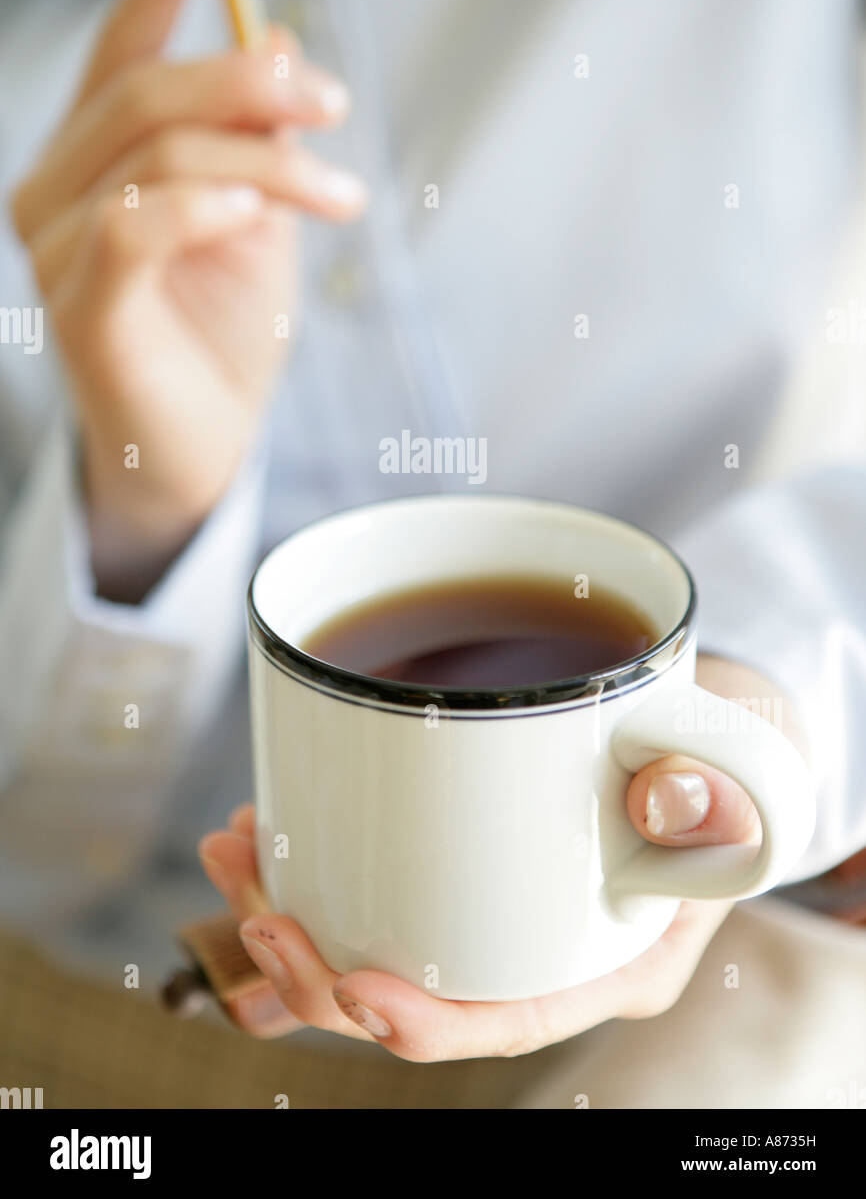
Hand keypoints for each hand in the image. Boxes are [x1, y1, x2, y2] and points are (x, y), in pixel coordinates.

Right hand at [10, 0, 366, 599]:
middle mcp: (59, 193)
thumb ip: (256, 138)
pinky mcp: (83, 310)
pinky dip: (203, 206)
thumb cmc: (226, 335)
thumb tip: (278, 40)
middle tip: (335, 105)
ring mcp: (60, 251)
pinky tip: (256, 214)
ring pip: (158, 156)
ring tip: (339, 194)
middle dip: (251, 85)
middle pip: (145, 95)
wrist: (206, 448)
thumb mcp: (258, 217)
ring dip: (265, 161)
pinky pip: (135, 227)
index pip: (120, 55)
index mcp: (97, 162)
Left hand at [200, 656, 792, 1057]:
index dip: (427, 1024)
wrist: (713, 744)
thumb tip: (663, 800)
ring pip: (377, 948)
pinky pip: (374, 900)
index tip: (356, 990)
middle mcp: (536, 954)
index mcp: (606, 962)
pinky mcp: (462, 872)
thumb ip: (716, 797)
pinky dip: (311, 878)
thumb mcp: (742, 778)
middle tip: (260, 911)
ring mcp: (494, 917)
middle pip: (417, 998)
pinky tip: (263, 839)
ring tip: (235, 851)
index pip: (510, 1020)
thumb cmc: (726, 770)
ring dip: (292, 913)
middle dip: (320, 974)